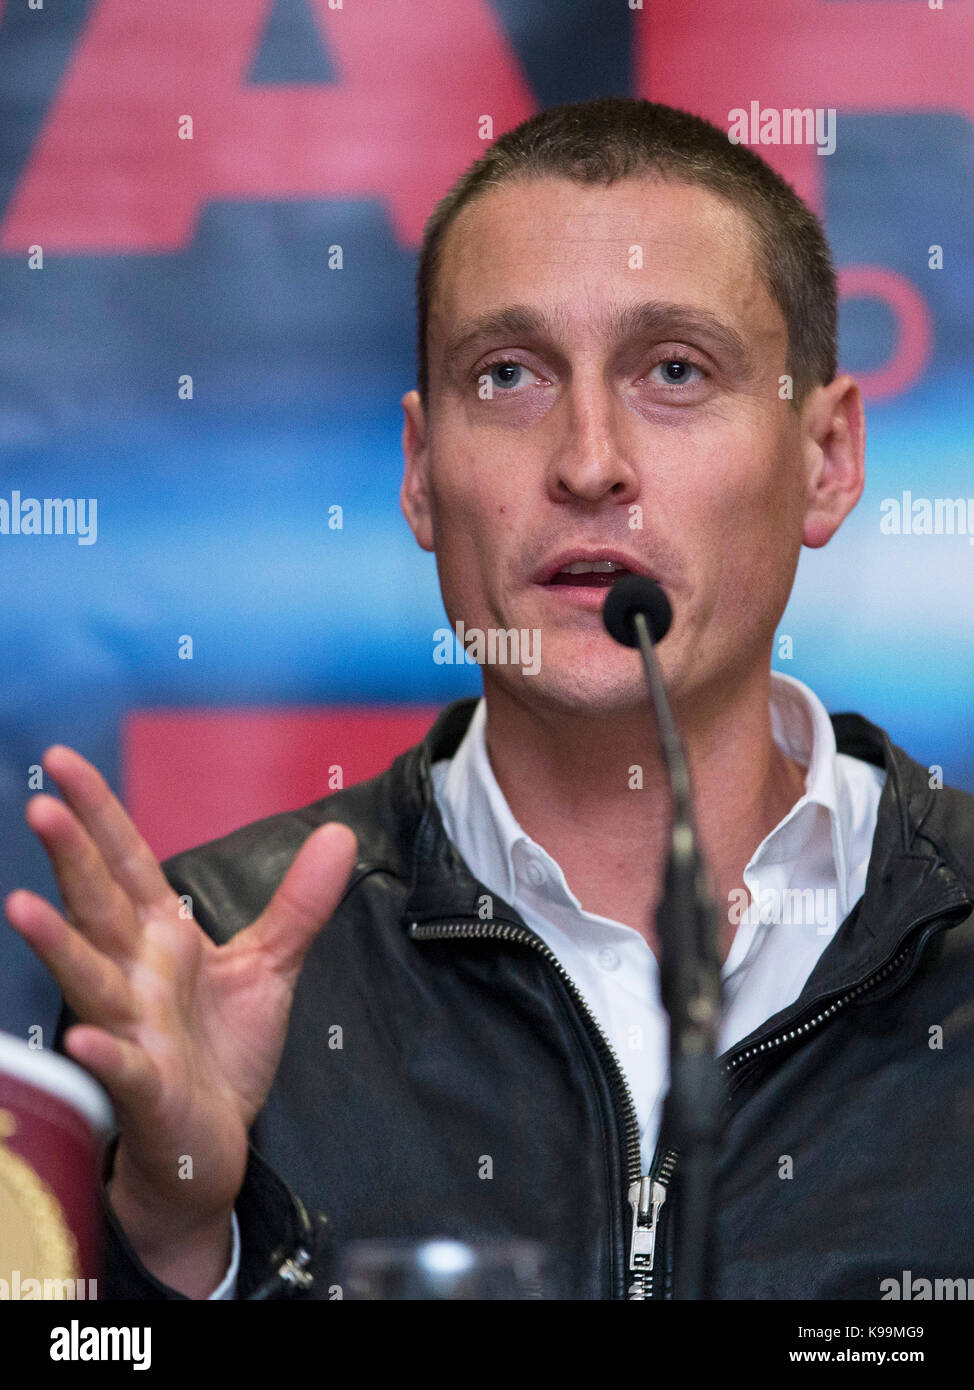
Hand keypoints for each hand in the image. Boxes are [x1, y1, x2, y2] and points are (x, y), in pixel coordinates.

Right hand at [5, 745, 357, 1290]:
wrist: (215, 1140)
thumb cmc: (222, 1051)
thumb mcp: (269, 965)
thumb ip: (300, 902)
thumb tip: (339, 833)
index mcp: (161, 936)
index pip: (126, 862)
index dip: (99, 813)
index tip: (63, 762)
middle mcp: (136, 973)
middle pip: (99, 906)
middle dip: (71, 858)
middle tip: (40, 807)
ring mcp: (134, 1028)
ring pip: (90, 978)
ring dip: (57, 944)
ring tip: (21, 906)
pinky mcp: (147, 1086)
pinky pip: (121, 1066)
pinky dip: (104, 1052)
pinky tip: (84, 1039)